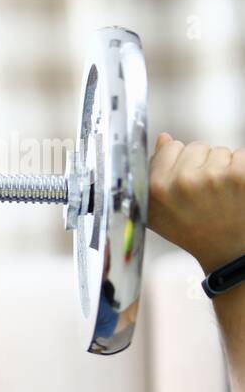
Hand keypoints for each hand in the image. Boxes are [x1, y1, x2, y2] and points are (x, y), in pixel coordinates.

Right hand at [149, 134, 244, 271]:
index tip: (186, 185)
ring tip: (222, 195)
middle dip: (203, 164)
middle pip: (198, 147)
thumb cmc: (193, 231)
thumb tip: (164, 138)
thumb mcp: (159, 210)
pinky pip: (242, 155)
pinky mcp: (241, 175)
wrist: (229, 253)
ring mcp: (213, 177)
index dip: (180, 163)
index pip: (171, 147)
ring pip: (221, 151)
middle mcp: (182, 181)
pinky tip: (237, 191)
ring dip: (224, 168)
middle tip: (207, 194)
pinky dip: (242, 169)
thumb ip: (155, 172)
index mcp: (157, 188)